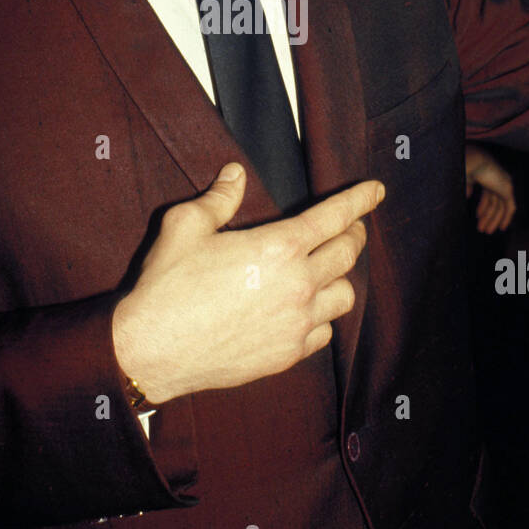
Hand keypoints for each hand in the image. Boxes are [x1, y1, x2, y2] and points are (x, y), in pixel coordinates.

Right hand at [112, 163, 383, 404]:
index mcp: (279, 247)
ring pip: (344, 297)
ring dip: (340, 278)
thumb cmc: (167, 285)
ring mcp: (296, 324)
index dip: (359, 200)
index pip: (334, 217)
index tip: (375, 190)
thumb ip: (219, 198)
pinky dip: (322, 318)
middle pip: (347, 254)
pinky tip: (307, 310)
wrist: (152, 350)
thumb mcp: (186, 226)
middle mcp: (298, 285)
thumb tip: (235, 174)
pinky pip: (324, 333)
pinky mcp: (287, 354)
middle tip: (351, 226)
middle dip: (354, 234)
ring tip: (328, 269)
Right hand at [464, 145, 515, 233]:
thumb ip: (467, 187)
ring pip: (501, 207)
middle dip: (488, 216)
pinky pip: (510, 207)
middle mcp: (498, 180)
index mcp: (488, 176)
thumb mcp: (465, 179)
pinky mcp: (508, 189)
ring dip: (494, 220)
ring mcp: (504, 184)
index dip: (483, 207)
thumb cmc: (467, 166)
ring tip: (486, 231)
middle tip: (481, 229)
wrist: (473, 161)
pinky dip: (507, 218)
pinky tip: (502, 228)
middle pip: (495, 202)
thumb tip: (467, 195)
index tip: (478, 217)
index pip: (489, 195)